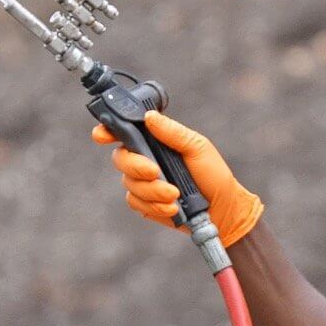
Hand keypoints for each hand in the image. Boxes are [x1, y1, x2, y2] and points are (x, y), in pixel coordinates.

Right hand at [91, 110, 263, 247]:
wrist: (222, 209)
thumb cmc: (213, 174)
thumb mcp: (197, 147)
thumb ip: (173, 132)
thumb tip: (149, 117)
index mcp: (155, 140)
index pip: (125, 132)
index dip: (108, 131)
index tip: (102, 136)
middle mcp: (145, 159)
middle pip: (120, 159)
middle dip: (137, 167)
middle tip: (155, 172)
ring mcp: (143, 182)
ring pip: (129, 184)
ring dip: (152, 191)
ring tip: (175, 195)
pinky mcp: (146, 203)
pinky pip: (135, 202)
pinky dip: (154, 205)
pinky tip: (172, 207)